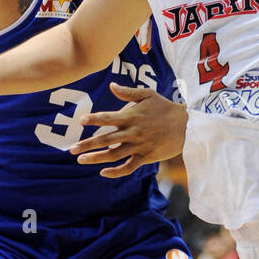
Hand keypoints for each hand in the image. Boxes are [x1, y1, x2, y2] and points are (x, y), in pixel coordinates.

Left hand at [71, 82, 187, 177]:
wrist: (187, 126)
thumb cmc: (166, 108)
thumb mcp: (148, 95)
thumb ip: (128, 92)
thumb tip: (112, 85)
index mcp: (131, 116)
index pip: (108, 118)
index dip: (94, 119)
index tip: (81, 121)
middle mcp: (132, 132)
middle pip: (105, 139)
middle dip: (87, 144)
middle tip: (71, 149)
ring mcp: (138, 146)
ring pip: (113, 154)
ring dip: (96, 158)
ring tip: (81, 160)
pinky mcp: (146, 157)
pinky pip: (128, 167)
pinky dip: (115, 171)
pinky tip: (103, 172)